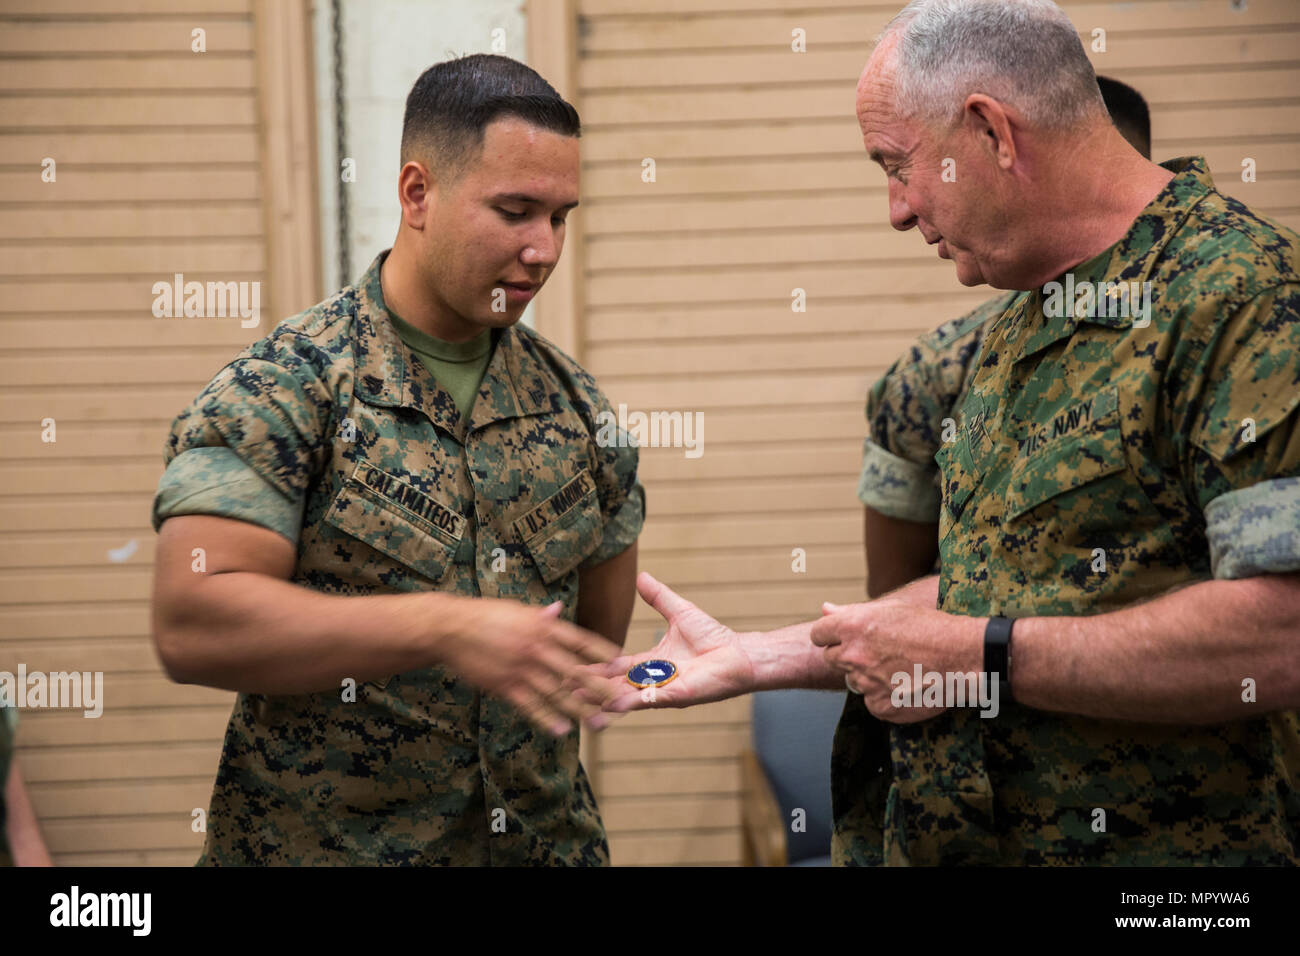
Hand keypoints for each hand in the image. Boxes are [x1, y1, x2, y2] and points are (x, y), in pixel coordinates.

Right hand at [437, 598, 620, 735]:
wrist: (451, 628)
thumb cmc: (485, 616)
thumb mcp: (516, 610)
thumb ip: (539, 616)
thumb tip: (558, 609)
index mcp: (542, 626)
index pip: (581, 641)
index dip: (603, 653)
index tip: (622, 662)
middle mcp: (536, 648)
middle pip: (575, 671)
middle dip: (600, 688)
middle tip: (621, 701)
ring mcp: (521, 669)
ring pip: (557, 693)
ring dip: (580, 711)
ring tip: (599, 724)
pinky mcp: (505, 686)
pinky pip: (531, 706)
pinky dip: (547, 719)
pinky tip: (563, 730)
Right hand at [580, 572, 754, 724]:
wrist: (740, 654)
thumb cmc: (714, 637)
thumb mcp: (679, 612)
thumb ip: (658, 597)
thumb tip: (641, 576)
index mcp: (650, 663)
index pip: (614, 666)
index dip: (592, 666)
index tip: (569, 665)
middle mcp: (652, 680)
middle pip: (614, 685)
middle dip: (589, 686)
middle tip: (562, 686)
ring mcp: (662, 690)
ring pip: (626, 697)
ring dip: (602, 699)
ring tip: (578, 702)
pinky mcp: (676, 696)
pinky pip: (649, 700)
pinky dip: (630, 702)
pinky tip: (611, 703)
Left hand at [811, 598, 982, 723]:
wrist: (964, 656)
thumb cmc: (930, 628)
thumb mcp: (891, 610)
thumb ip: (851, 612)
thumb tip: (824, 609)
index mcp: (852, 627)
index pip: (818, 634)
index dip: (832, 635)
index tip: (847, 637)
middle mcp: (854, 655)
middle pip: (832, 659)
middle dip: (849, 656)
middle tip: (878, 653)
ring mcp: (866, 684)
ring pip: (854, 682)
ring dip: (868, 677)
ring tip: (899, 668)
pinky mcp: (881, 707)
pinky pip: (872, 703)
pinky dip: (885, 698)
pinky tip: (906, 685)